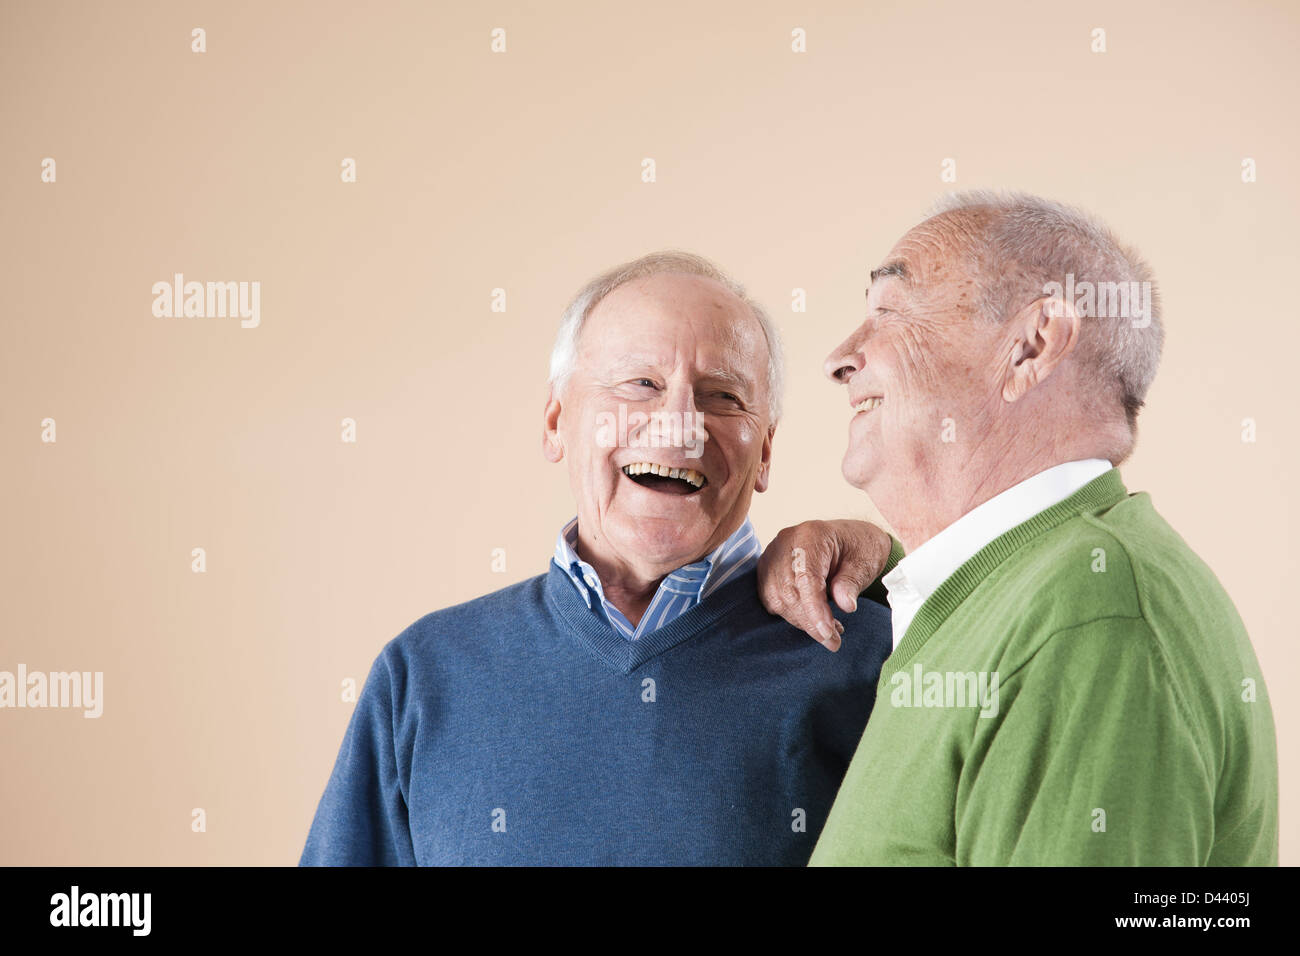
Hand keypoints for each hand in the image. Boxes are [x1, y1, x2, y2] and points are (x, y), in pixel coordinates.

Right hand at [757, 519, 892, 650]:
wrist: (850, 540)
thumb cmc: (858, 548)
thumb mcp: (864, 563)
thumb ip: (851, 582)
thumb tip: (845, 605)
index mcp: (810, 535)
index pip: (805, 576)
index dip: (814, 608)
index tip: (828, 633)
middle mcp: (785, 543)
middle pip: (789, 590)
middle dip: (810, 621)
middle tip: (833, 641)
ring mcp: (772, 556)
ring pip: (778, 598)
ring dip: (802, 621)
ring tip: (829, 632)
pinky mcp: (767, 571)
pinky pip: (772, 600)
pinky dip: (792, 615)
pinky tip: (814, 620)